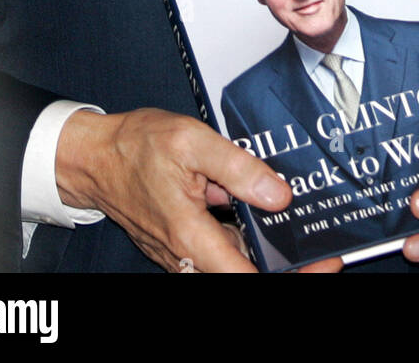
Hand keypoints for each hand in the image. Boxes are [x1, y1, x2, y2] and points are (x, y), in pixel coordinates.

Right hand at [56, 107, 341, 273]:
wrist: (95, 157)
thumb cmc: (136, 145)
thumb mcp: (192, 140)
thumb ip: (238, 168)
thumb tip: (278, 196)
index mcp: (189, 235)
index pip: (247, 276)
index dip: (289, 273)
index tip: (321, 262)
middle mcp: (186, 254)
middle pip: (245, 274)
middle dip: (287, 267)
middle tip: (323, 251)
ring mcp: (183, 253)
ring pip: (235, 264)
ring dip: (269, 255)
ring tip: (304, 234)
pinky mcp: (183, 245)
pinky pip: (222, 250)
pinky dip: (248, 240)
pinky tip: (269, 217)